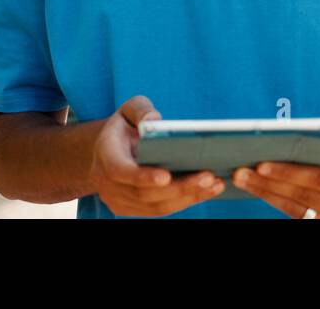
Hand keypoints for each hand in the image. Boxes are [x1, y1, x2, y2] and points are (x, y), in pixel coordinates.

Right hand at [88, 96, 224, 216]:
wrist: (109, 150)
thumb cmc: (125, 126)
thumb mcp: (129, 109)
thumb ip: (141, 109)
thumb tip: (154, 120)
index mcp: (105, 155)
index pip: (121, 171)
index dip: (142, 176)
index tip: (166, 176)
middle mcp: (107, 183)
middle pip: (144, 193)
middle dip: (179, 187)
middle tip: (208, 176)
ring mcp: (117, 200)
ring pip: (156, 206)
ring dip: (187, 197)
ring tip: (214, 184)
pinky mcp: (131, 209)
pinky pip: (160, 210)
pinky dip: (185, 202)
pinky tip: (206, 191)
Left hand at [232, 127, 319, 218]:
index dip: (292, 172)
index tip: (265, 162)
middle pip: (304, 197)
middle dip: (270, 183)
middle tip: (241, 170)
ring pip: (297, 211)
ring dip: (267, 194)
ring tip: (243, 178)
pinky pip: (299, 217)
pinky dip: (276, 202)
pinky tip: (259, 188)